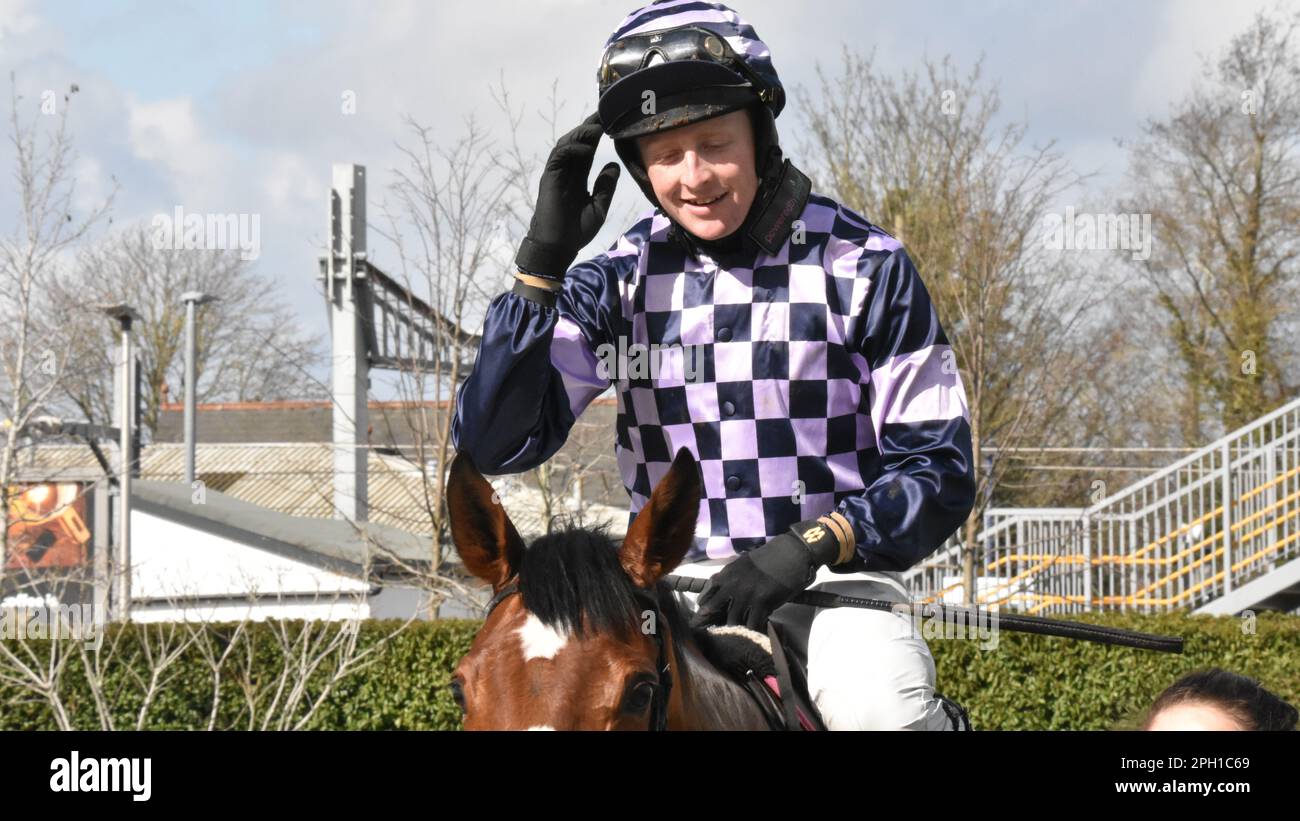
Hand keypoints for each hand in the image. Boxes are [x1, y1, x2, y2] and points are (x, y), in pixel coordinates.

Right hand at [515, 111, 620, 278]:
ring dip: (581, 134)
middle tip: (604, 113)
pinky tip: (585, 146)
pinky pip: (559, 157)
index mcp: (577, 178)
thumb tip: (613, 164)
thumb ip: (605, 186)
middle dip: (590, 128)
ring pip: (567, 145)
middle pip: (578, 143)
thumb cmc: (576, 231)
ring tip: (596, 126)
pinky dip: (571, 149)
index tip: (610, 122)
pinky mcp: (550, 178)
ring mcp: (557, 174)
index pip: (588, 151)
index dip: (597, 136)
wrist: (559, 248)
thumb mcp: (599, 206)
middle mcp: (566, 172)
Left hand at [690, 518, 844, 631]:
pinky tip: (754, 631)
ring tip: (737, 634)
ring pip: (733, 620)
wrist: (791, 554)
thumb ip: (728, 576)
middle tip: (716, 631)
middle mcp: (733, 584)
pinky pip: (752, 623)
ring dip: (735, 628)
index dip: (704, 608)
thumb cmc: (768, 558)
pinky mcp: (763, 603)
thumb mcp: (742, 563)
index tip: (703, 618)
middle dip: (713, 621)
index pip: (706, 595)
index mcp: (727, 573)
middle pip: (714, 610)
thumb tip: (714, 586)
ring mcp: (747, 594)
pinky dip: (753, 629)